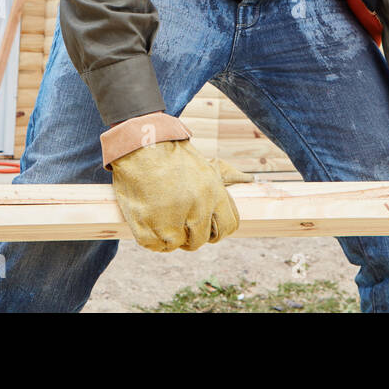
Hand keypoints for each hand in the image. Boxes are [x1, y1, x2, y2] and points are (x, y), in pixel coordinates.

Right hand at [109, 140, 250, 251]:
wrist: (140, 144)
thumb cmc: (172, 152)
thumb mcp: (204, 164)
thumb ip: (224, 179)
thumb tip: (248, 180)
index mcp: (213, 194)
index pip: (228, 227)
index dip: (216, 230)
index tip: (204, 227)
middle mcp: (196, 209)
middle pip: (199, 241)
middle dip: (190, 235)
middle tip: (178, 224)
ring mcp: (170, 219)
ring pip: (175, 244)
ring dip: (169, 236)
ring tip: (161, 220)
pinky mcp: (146, 225)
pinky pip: (153, 245)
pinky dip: (151, 238)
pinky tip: (149, 223)